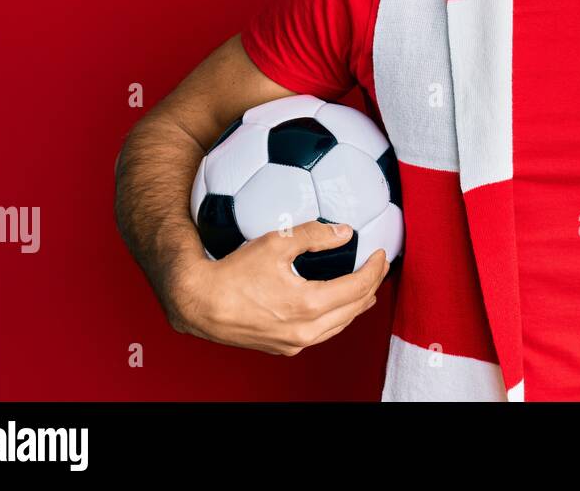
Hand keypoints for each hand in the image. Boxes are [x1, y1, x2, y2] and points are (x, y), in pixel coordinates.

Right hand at [168, 220, 390, 356]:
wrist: (198, 303)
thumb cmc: (233, 272)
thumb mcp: (275, 242)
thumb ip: (314, 235)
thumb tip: (344, 232)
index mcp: (308, 306)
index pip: (358, 287)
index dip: (374, 269)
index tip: (381, 253)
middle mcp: (305, 331)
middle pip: (354, 308)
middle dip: (371, 286)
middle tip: (379, 267)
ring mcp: (293, 343)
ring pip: (339, 325)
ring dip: (356, 305)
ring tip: (366, 287)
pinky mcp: (282, 347)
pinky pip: (321, 334)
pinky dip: (335, 318)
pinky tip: (334, 305)